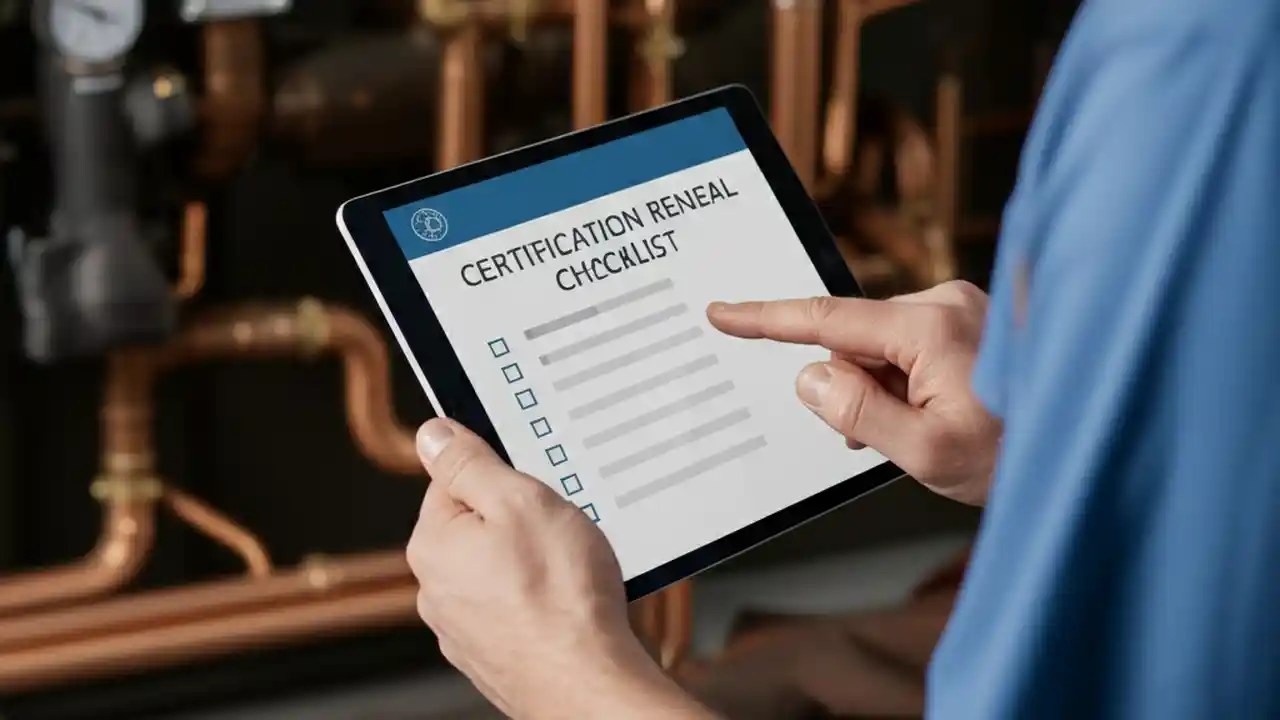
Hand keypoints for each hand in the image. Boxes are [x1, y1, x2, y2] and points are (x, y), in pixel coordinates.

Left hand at [407, 418, 715, 719]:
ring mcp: (463, 627)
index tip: (533, 486)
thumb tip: (433, 435)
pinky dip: (538, 599)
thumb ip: (470, 464)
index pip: (454, 481)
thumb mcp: (520, 501)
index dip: (500, 475)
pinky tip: (565, 602)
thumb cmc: (561, 597)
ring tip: (568, 570)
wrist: (587, 683)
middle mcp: (437, 589)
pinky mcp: (492, 653)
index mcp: (433, 544)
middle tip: (558, 527)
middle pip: (477, 525)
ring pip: (498, 568)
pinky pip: (514, 606)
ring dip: (531, 562)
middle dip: (519, 520)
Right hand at [707, 281, 1000, 504]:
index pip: (827, 319)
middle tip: (884, 439)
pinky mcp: (971, 320)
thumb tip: (810, 378)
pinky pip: (910, 346)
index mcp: (930, 327)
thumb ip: (858, 413)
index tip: (724, 313)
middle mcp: (946, 302)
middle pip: (855, 340)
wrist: (1094, 445)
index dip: (766, 319)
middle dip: (853, 388)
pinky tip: (935, 413)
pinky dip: (905, 380)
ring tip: (928, 431)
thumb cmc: (1020, 454)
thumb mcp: (926, 452)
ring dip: (883, 389)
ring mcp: (962, 308)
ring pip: (882, 347)